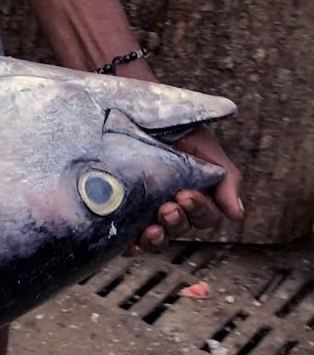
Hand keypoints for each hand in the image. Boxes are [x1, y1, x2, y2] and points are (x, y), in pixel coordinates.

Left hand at [130, 126, 243, 253]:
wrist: (131, 108)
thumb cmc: (173, 126)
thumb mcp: (203, 145)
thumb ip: (225, 177)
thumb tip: (235, 214)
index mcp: (196, 192)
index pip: (205, 215)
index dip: (199, 210)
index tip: (186, 194)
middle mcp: (171, 204)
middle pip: (182, 228)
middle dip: (177, 221)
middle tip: (167, 207)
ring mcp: (145, 210)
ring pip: (158, 238)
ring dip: (158, 238)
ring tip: (151, 228)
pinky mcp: (120, 212)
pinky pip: (126, 238)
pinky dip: (131, 246)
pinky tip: (131, 243)